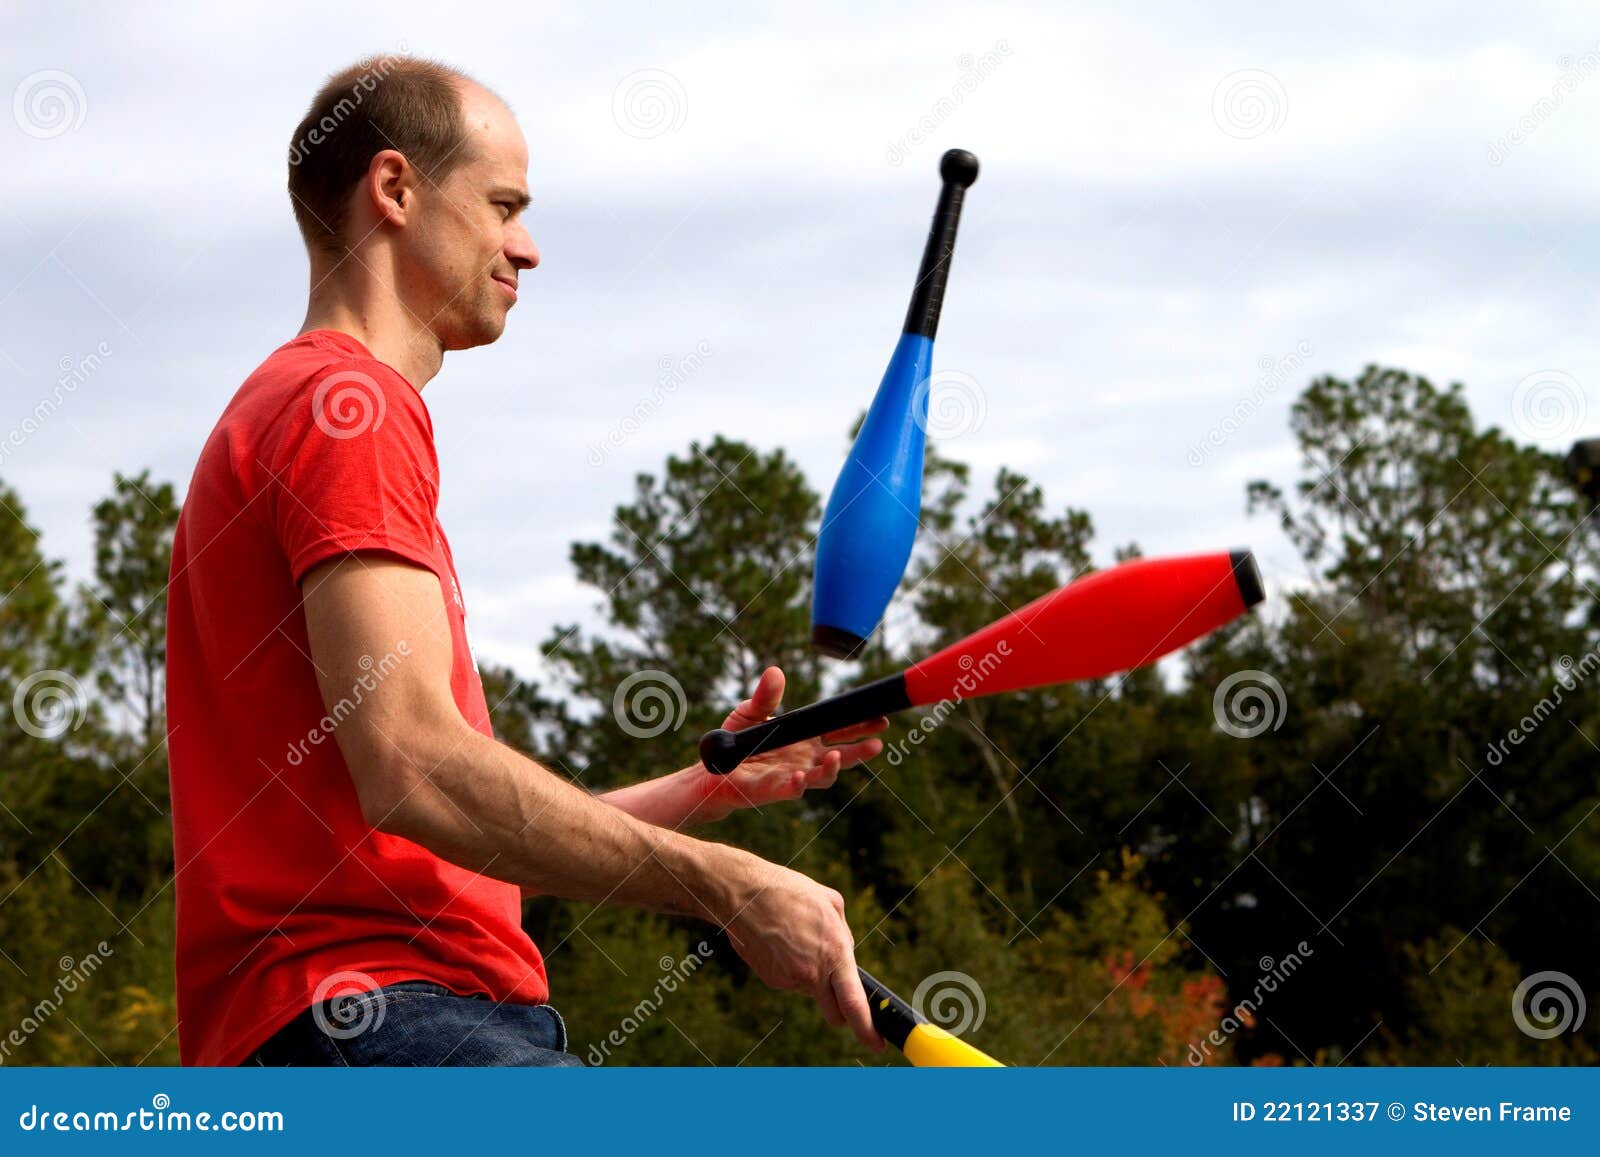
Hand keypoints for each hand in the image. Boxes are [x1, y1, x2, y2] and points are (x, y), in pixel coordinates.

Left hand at [693, 667, 885, 821]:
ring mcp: (794, 775)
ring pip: (822, 776)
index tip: (879, 715)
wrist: (715, 770)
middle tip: (877, 740)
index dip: (859, 724)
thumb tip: (774, 672)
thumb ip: (765, 696)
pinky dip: (798, 784)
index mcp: (806, 737)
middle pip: (842, 755)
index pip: (839, 730)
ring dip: (833, 768)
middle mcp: (806, 757)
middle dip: (860, 749)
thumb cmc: (738, 740)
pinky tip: (800, 776)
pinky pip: (791, 790)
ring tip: (837, 757)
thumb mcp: (750, 711)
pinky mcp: (774, 790)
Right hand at [724, 858, 884, 1051]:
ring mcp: (789, 980)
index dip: (868, 1031)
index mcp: (835, 953)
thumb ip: (844, 934)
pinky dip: (790, 968)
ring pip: (810, 990)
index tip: (878, 1045)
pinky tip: (781, 943)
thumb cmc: (789, 892)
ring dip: (810, 974)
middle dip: (841, 1011)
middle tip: (839, 994)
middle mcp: (813, 973)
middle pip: (834, 1014)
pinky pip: (790, 981)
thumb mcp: (830, 903)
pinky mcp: (771, 980)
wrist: (744, 894)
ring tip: (797, 939)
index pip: (854, 1005)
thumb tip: (847, 952)